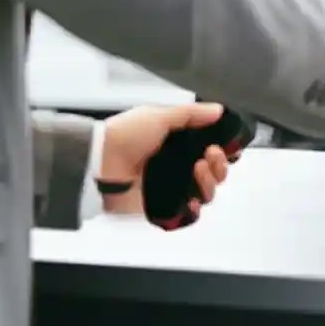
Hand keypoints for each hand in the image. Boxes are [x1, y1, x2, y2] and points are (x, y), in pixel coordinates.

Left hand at [98, 103, 235, 219]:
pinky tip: (193, 199)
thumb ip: (191, 114)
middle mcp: (177, 167)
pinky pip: (188, 215)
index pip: (211, 151)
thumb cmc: (124, 136)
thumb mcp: (159, 116)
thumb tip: (218, 110)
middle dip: (220, 165)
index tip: (226, 145)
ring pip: (206, 194)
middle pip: (215, 173)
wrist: (99, 162)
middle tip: (211, 154)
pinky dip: (195, 210)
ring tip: (198, 169)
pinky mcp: (163, 207)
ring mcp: (172, 188)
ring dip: (210, 182)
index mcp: (177, 145)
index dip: (223, 150)